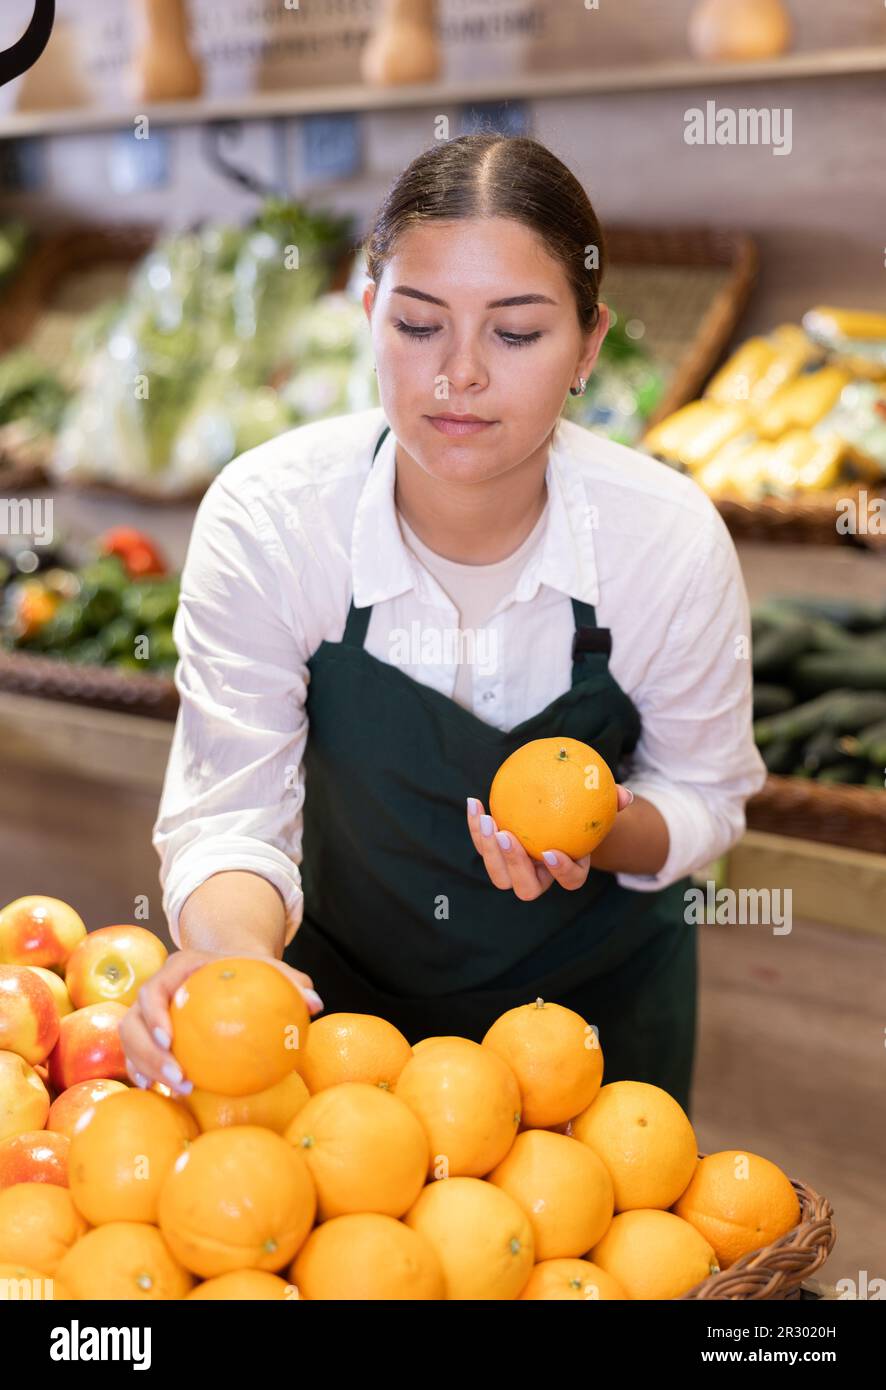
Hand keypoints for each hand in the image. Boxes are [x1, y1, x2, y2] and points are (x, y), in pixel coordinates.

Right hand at [118, 948, 321, 1096]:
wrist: (229, 969)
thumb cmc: (250, 970)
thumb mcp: (270, 969)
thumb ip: (291, 981)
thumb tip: (316, 1004)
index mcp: (177, 968)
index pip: (154, 989)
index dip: (154, 1015)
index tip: (172, 1040)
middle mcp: (156, 989)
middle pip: (133, 1020)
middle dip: (148, 1052)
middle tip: (177, 1075)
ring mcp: (147, 1013)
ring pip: (129, 1040)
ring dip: (145, 1066)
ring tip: (176, 1090)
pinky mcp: (148, 1033)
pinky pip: (136, 1054)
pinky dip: (144, 1072)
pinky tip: (160, 1093)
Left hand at [466, 787, 634, 900]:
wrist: (559, 817)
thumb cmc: (583, 813)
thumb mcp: (600, 807)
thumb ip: (612, 802)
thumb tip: (624, 794)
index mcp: (568, 871)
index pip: (570, 881)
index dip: (561, 872)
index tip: (552, 852)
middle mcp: (540, 878)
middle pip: (525, 886)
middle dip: (513, 865)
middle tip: (505, 835)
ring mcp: (515, 870)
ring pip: (498, 873)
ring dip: (487, 848)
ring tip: (486, 818)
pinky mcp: (495, 855)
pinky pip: (483, 845)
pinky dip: (476, 826)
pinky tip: (474, 801)